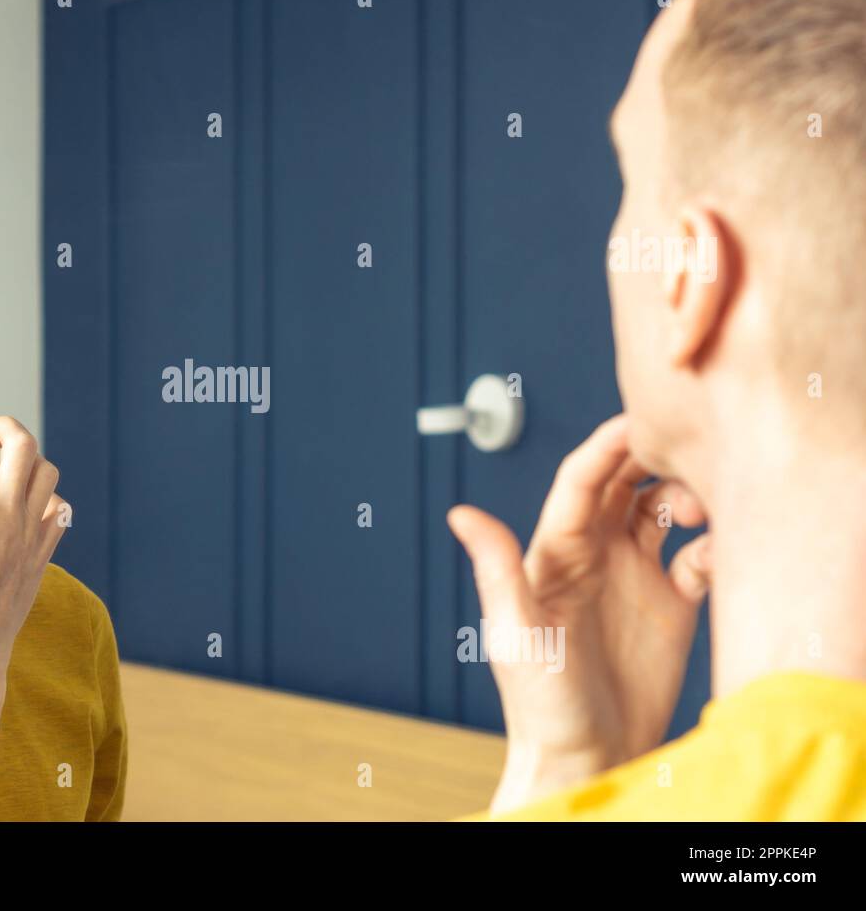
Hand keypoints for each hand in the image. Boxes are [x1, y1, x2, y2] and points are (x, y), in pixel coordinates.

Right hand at [0, 396, 68, 676]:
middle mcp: (4, 515)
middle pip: (23, 445)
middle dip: (4, 427)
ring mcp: (29, 534)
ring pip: (47, 474)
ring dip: (28, 460)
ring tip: (4, 465)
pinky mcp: (42, 553)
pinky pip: (59, 511)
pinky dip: (47, 498)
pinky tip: (24, 504)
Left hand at [447, 414, 710, 812]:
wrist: (584, 757)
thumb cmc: (538, 701)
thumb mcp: (515, 633)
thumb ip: (497, 569)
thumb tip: (460, 512)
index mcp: (555, 551)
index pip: (581, 481)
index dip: (607, 447)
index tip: (638, 419)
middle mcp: (594, 553)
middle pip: (626, 482)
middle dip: (653, 458)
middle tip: (687, 452)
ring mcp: (634, 575)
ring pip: (666, 508)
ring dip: (687, 496)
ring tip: (701, 513)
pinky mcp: (671, 603)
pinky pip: (698, 554)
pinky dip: (714, 543)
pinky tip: (717, 555)